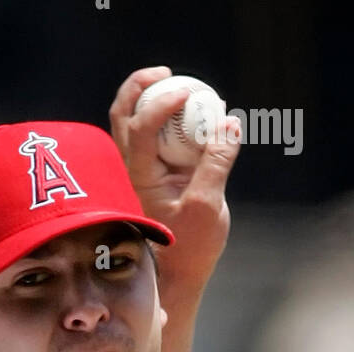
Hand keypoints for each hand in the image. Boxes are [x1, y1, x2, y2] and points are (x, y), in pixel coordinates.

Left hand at [109, 66, 241, 295]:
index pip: (140, 127)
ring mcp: (139, 169)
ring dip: (151, 97)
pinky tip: (190, 111)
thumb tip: (230, 122)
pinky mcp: (153, 172)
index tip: (189, 93)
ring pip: (132, 121)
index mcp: (139, 178)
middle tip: (169, 74)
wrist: (177, 274)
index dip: (162, 102)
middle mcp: (131, 169)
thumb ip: (217, 162)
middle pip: (123, 113)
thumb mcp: (207, 206)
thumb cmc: (189, 247)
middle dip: (142, 86)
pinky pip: (153, 133)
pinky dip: (166, 116)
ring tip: (181, 87)